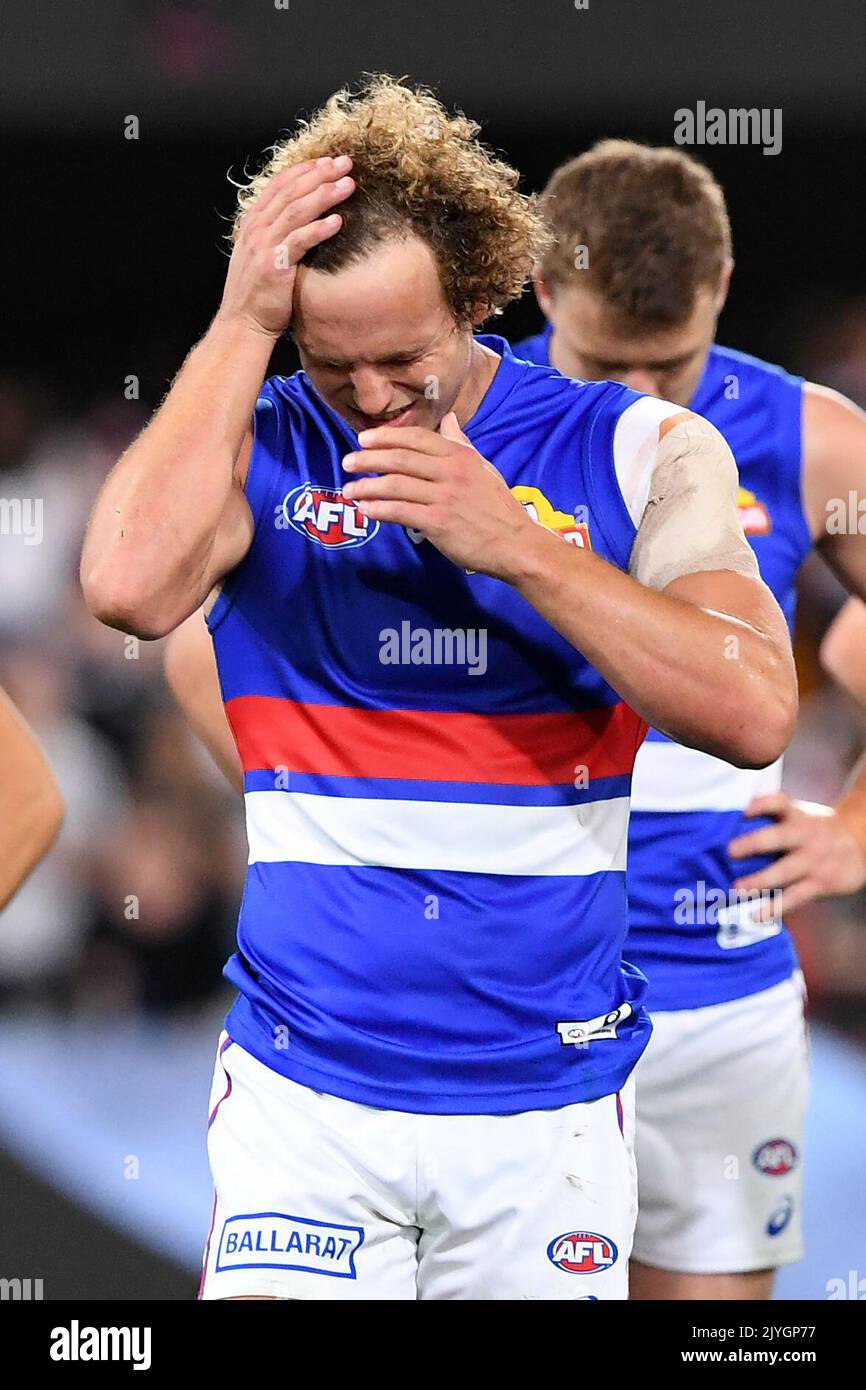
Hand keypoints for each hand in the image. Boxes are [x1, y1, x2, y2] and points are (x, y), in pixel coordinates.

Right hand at [217, 156, 354, 338]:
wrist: (242, 325)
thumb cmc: (258, 295)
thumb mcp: (262, 256)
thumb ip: (276, 235)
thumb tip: (301, 220)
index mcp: (253, 223)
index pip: (280, 184)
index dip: (305, 169)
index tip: (329, 161)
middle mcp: (256, 229)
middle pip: (291, 191)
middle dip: (320, 174)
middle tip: (345, 163)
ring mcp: (263, 246)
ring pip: (297, 210)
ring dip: (324, 195)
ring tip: (348, 185)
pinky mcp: (274, 265)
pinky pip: (299, 241)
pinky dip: (318, 229)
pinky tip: (337, 221)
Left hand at [342, 412, 536, 578]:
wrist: (516, 543)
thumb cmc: (498, 507)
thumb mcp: (482, 468)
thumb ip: (461, 443)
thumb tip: (448, 419)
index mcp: (459, 455)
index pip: (416, 438)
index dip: (386, 437)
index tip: (364, 440)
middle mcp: (450, 472)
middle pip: (400, 459)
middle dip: (368, 459)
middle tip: (347, 462)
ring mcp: (444, 497)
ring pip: (395, 486)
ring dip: (367, 487)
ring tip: (348, 490)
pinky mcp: (438, 523)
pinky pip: (400, 512)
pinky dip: (379, 510)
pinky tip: (365, 510)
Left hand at [729, 791, 865, 918]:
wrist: (862, 843)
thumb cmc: (817, 831)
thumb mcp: (802, 815)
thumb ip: (774, 818)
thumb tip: (729, 826)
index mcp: (797, 815)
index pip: (779, 803)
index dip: (762, 805)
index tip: (744, 811)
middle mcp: (805, 835)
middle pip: (779, 837)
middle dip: (753, 844)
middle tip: (729, 851)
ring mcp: (813, 860)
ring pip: (784, 871)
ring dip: (759, 881)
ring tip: (737, 889)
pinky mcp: (820, 882)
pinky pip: (795, 896)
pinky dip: (776, 907)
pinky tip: (758, 915)